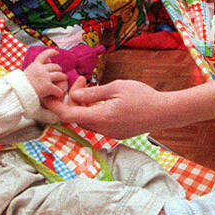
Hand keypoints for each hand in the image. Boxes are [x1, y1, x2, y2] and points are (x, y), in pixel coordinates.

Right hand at [23, 48, 67, 103]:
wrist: (18, 93)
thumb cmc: (22, 84)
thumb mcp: (28, 72)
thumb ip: (37, 67)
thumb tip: (49, 59)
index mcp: (35, 65)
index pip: (44, 55)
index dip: (51, 52)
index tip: (57, 52)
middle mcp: (41, 69)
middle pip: (55, 67)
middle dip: (59, 70)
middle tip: (60, 74)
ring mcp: (45, 77)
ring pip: (60, 75)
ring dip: (63, 78)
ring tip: (63, 81)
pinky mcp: (48, 87)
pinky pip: (58, 89)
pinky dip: (59, 92)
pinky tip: (59, 93)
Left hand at [46, 77, 163, 138]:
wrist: (164, 112)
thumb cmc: (143, 97)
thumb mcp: (116, 87)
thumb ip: (93, 92)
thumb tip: (75, 94)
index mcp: (100, 117)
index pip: (67, 115)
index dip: (55, 105)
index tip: (50, 93)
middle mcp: (102, 129)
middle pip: (76, 117)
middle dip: (73, 99)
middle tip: (81, 80)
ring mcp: (110, 133)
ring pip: (86, 120)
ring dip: (83, 105)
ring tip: (90, 87)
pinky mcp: (116, 133)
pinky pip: (97, 123)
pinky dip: (93, 111)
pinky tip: (101, 99)